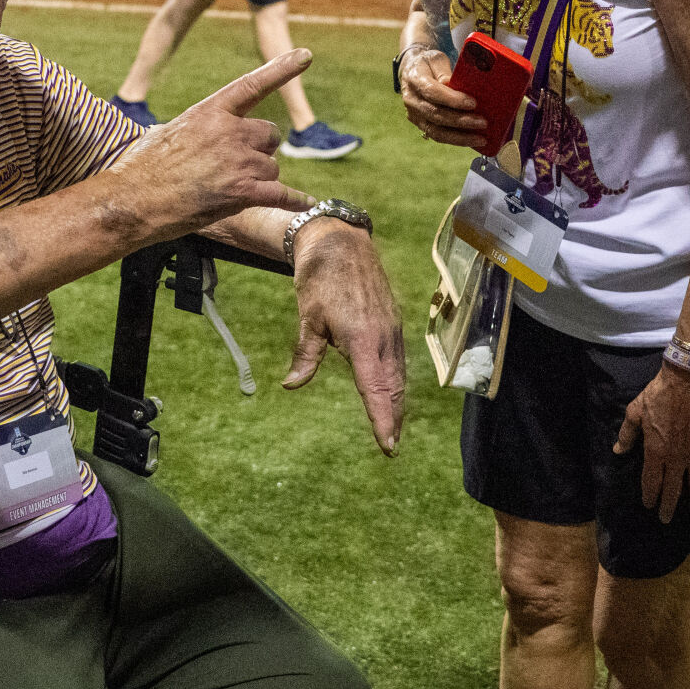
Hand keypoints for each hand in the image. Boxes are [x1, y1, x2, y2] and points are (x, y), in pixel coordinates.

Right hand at [119, 51, 313, 235]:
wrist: (132, 200)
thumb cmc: (141, 168)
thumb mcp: (165, 132)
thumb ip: (193, 128)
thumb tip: (193, 133)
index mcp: (210, 112)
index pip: (252, 84)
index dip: (281, 69)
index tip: (305, 56)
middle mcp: (229, 132)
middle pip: (270, 136)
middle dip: (260, 150)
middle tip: (237, 166)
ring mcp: (238, 161)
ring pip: (271, 167)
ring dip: (259, 179)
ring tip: (227, 189)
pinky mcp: (242, 192)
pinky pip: (281, 194)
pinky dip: (294, 201)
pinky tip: (306, 204)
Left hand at [285, 222, 405, 454]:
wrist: (341, 242)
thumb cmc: (321, 278)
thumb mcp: (308, 318)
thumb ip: (306, 355)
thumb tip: (291, 385)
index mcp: (363, 340)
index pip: (375, 390)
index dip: (381, 419)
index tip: (386, 445)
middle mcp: (383, 338)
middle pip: (393, 388)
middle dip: (392, 418)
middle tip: (390, 446)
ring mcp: (391, 330)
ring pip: (398, 375)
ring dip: (396, 402)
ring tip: (393, 427)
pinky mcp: (392, 323)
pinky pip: (398, 360)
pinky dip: (396, 382)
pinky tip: (391, 391)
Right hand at [397, 45, 486, 148]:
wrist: (412, 71)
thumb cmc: (429, 64)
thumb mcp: (436, 59)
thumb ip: (444, 71)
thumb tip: (451, 84)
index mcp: (414, 79)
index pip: (432, 91)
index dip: (452, 99)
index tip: (472, 103)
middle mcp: (411, 99)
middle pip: (435, 114)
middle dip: (461, 121)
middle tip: (482, 122)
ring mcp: (414, 115)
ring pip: (436, 131)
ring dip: (460, 137)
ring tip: (480, 138)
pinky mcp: (421, 124)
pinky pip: (438, 136)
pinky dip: (456, 140)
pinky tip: (471, 140)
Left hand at [613, 363, 689, 521]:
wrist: (688, 380)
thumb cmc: (659, 395)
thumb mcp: (635, 412)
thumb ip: (627, 434)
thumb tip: (618, 450)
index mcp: (656, 451)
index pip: (651, 481)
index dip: (650, 495)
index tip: (649, 505)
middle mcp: (676, 457)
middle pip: (673, 488)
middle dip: (669, 506)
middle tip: (666, 518)